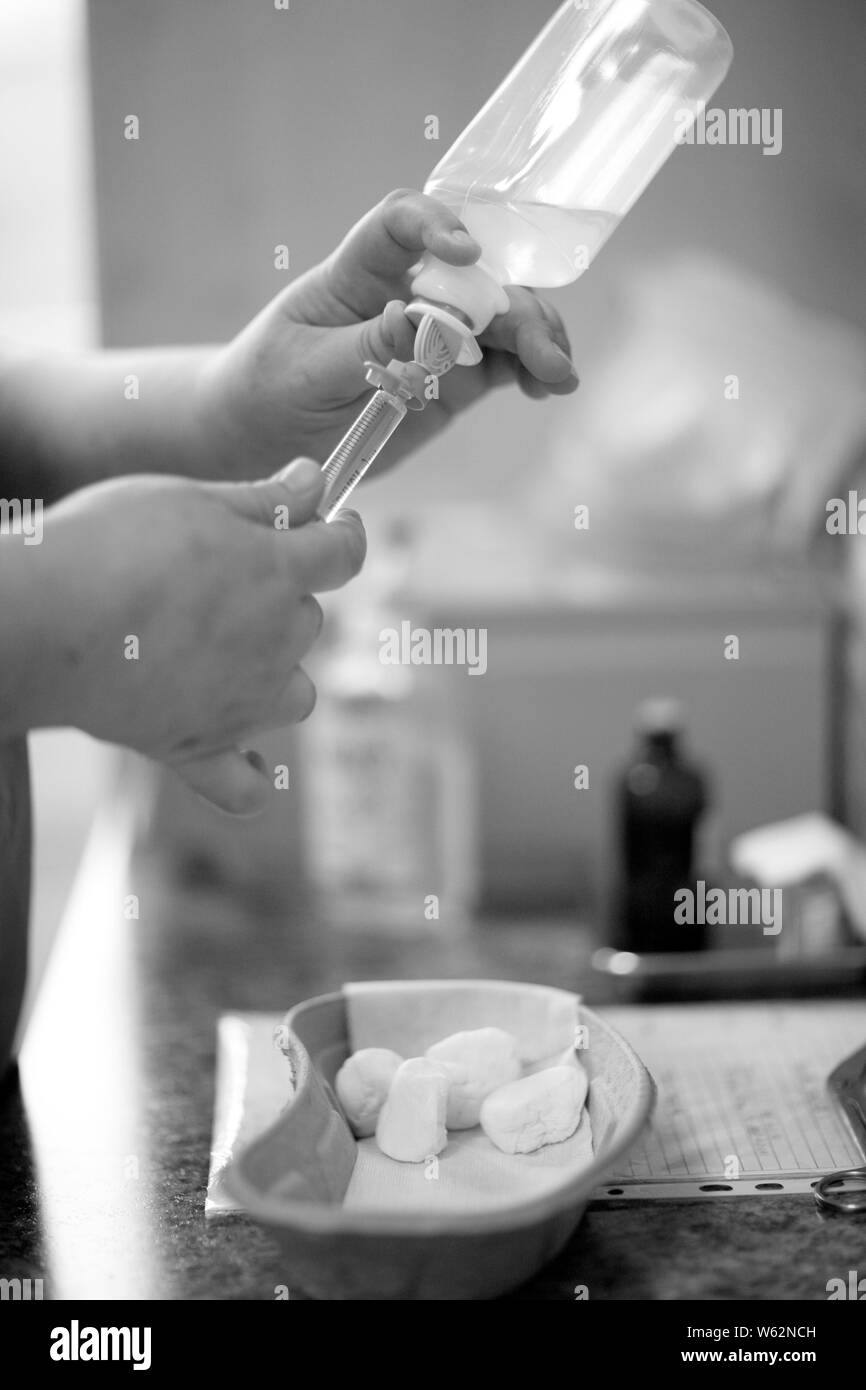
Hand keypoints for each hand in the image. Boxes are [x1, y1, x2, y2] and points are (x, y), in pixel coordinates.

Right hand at [39, 458, 364, 812]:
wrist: (46, 621)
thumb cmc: (111, 545)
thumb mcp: (191, 498)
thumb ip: (263, 499)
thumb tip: (317, 483)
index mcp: (278, 573)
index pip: (343, 553)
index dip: (343, 533)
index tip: (333, 524)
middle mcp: (275, 644)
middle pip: (310, 621)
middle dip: (283, 595)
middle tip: (221, 575)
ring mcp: (240, 705)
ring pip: (297, 696)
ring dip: (279, 675)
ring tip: (231, 652)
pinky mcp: (194, 749)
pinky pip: (243, 788)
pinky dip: (252, 778)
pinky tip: (254, 764)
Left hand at [199, 189, 577, 478]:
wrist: (261, 437)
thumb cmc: (268, 389)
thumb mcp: (307, 371)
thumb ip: (370, 346)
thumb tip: (423, 321)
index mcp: (357, 273)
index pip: (400, 224)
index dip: (436, 226)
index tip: (468, 254)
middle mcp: (406, 292)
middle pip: (474, 278)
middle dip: (514, 306)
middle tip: (543, 352)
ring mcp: (436, 336)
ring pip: (501, 319)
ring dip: (536, 339)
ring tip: (559, 376)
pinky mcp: (454, 378)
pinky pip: (504, 364)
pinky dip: (531, 370)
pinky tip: (548, 385)